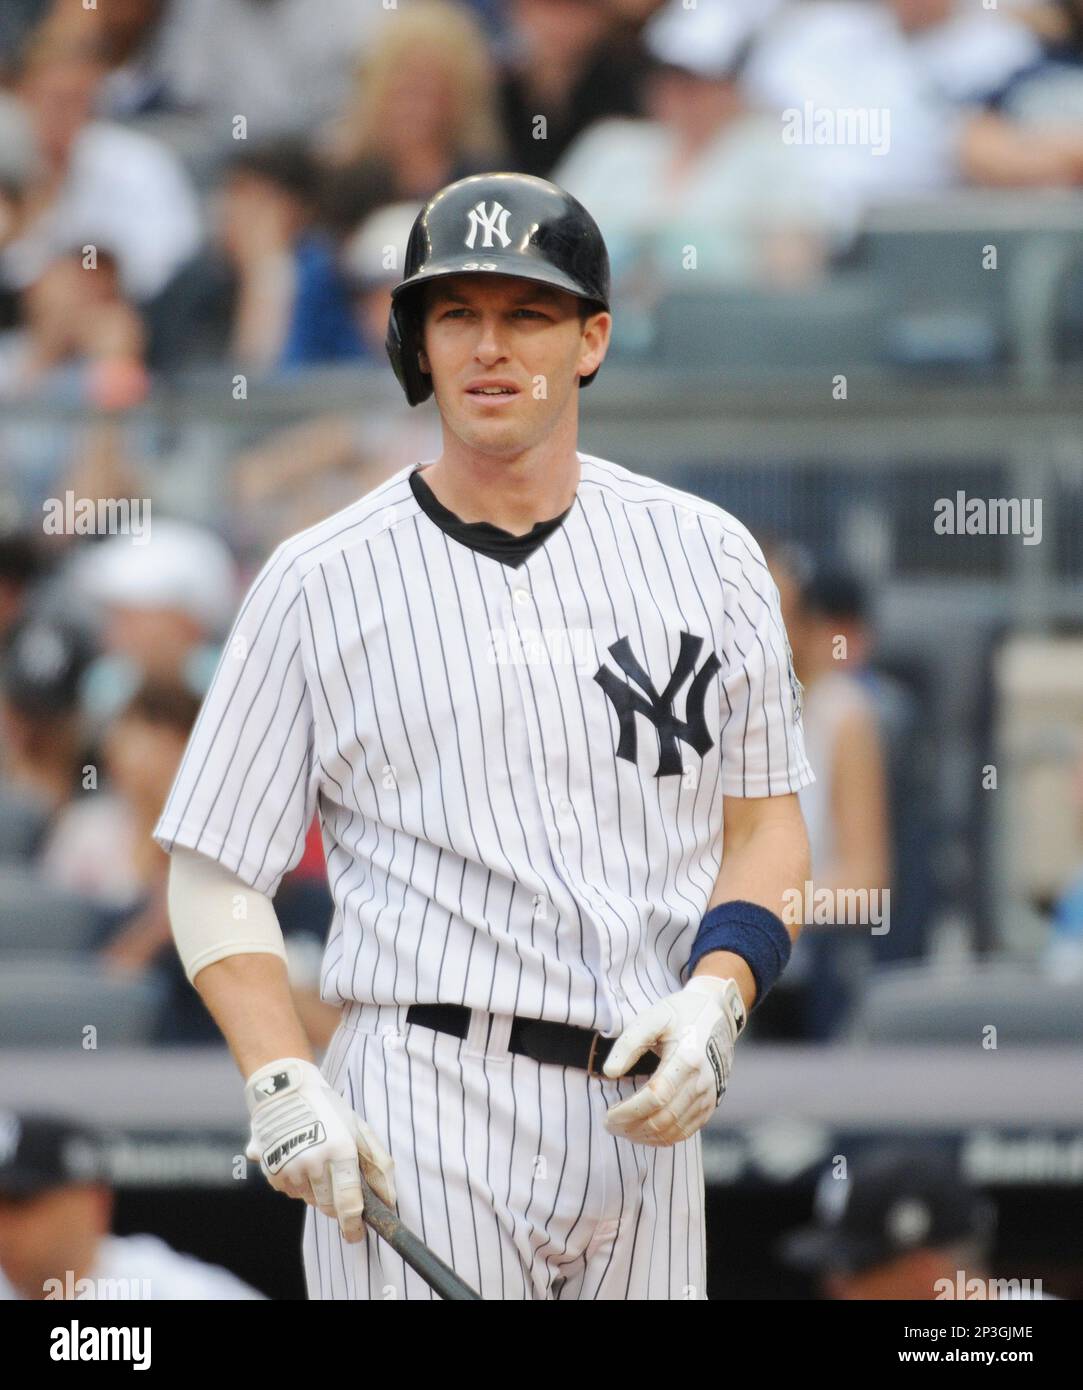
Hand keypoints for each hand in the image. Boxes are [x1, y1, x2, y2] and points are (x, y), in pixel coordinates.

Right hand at [244, 1057, 395, 1242]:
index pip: (348, 1200)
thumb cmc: (327, 1108)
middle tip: (335, 1175)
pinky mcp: (271, 1171)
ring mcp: (289, 1167)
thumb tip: (388, 1200)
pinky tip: (299, 1157)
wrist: (284, 1089)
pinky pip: (291, 1192)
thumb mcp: (359, 1129)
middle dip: (336, 1201)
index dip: (353, 1223)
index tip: (356, 1234)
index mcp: (340, 1149)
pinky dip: (298, 1183)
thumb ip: (378, 1165)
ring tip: (315, 1157)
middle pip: (328, 1205)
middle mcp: (313, 1161)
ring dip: (316, 1189)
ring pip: (309, 1199)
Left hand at [602, 977, 745, 1145]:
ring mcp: (709, 1096)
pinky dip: (663, 1138)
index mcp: (687, 1058)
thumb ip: (629, 1044)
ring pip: (674, 1130)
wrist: (717, 1014)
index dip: (628, 1112)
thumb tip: (609, 1072)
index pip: (655, 1097)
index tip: (607, 1115)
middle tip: (609, 1125)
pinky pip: (686, 1131)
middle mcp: (702, 1082)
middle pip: (663, 1119)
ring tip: (622, 1130)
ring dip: (645, 1136)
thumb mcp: (652, 1018)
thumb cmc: (680, 1014)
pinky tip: (643, 1132)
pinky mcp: (711, 1103)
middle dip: (632, 1127)